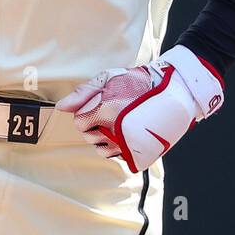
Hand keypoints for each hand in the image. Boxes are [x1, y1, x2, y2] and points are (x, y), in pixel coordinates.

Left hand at [56, 45, 223, 172]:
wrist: (172, 92)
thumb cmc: (138, 82)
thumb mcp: (109, 78)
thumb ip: (83, 93)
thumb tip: (61, 107)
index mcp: (106, 111)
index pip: (79, 123)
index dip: (85, 114)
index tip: (97, 107)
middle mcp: (115, 131)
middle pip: (88, 137)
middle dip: (93, 126)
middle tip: (110, 113)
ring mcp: (127, 144)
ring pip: (101, 149)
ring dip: (104, 138)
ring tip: (118, 123)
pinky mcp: (139, 153)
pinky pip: (118, 156)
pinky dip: (119, 147)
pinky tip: (127, 133)